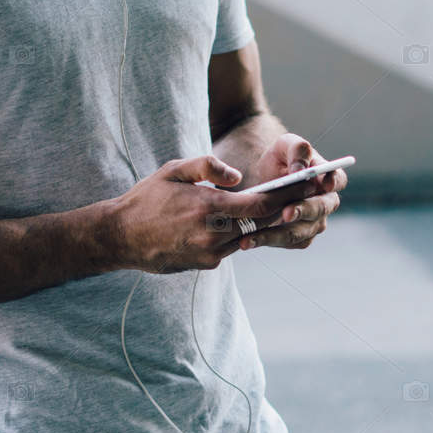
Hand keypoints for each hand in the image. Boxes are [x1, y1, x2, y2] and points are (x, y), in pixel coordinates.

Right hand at [108, 153, 327, 273]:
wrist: (121, 237)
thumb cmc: (147, 198)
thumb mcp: (174, 170)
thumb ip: (208, 168)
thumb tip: (237, 176)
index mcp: (209, 208)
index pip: (262, 205)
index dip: (289, 195)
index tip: (308, 185)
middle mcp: (214, 234)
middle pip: (264, 223)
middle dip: (288, 208)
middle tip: (311, 194)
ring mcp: (211, 253)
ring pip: (250, 236)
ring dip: (267, 223)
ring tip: (287, 205)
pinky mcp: (207, 264)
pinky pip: (233, 245)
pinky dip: (242, 233)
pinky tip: (248, 221)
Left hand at [234, 134, 346, 250]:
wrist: (265, 177)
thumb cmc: (281, 158)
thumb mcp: (286, 145)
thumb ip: (297, 150)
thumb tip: (300, 170)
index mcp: (329, 177)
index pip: (338, 180)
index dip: (332, 182)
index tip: (324, 184)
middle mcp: (326, 202)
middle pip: (319, 209)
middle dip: (302, 211)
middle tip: (286, 213)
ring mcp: (314, 222)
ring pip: (301, 232)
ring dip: (277, 234)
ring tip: (251, 235)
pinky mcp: (299, 237)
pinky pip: (286, 242)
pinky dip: (266, 241)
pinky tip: (246, 241)